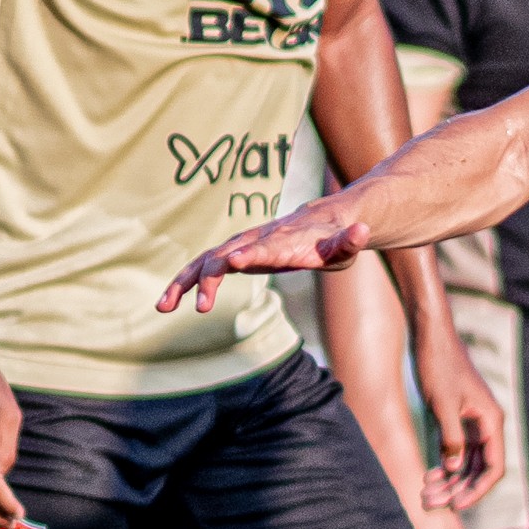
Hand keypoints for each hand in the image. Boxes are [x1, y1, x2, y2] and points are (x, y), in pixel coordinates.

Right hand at [160, 199, 376, 315]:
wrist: (323, 221)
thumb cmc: (336, 238)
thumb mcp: (348, 245)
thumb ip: (352, 241)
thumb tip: (363, 232)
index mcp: (285, 241)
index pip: (266, 247)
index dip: (251, 254)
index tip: (232, 262)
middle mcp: (257, 240)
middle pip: (227, 255)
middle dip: (211, 278)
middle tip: (201, 306)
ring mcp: (242, 246)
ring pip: (206, 261)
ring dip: (185, 282)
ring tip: (164, 307)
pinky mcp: (233, 255)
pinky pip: (203, 268)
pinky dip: (184, 283)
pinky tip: (167, 303)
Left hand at [409, 305, 505, 511]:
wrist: (431, 336)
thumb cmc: (438, 365)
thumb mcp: (442, 404)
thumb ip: (450, 438)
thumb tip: (455, 469)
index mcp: (491, 420)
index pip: (494, 467)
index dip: (478, 490)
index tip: (457, 505)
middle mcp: (487, 424)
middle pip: (480, 469)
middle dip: (458, 488)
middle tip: (432, 502)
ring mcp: (474, 422)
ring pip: (468, 462)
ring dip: (450, 480)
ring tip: (426, 493)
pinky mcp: (459, 418)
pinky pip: (458, 450)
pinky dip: (446, 464)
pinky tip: (429, 474)